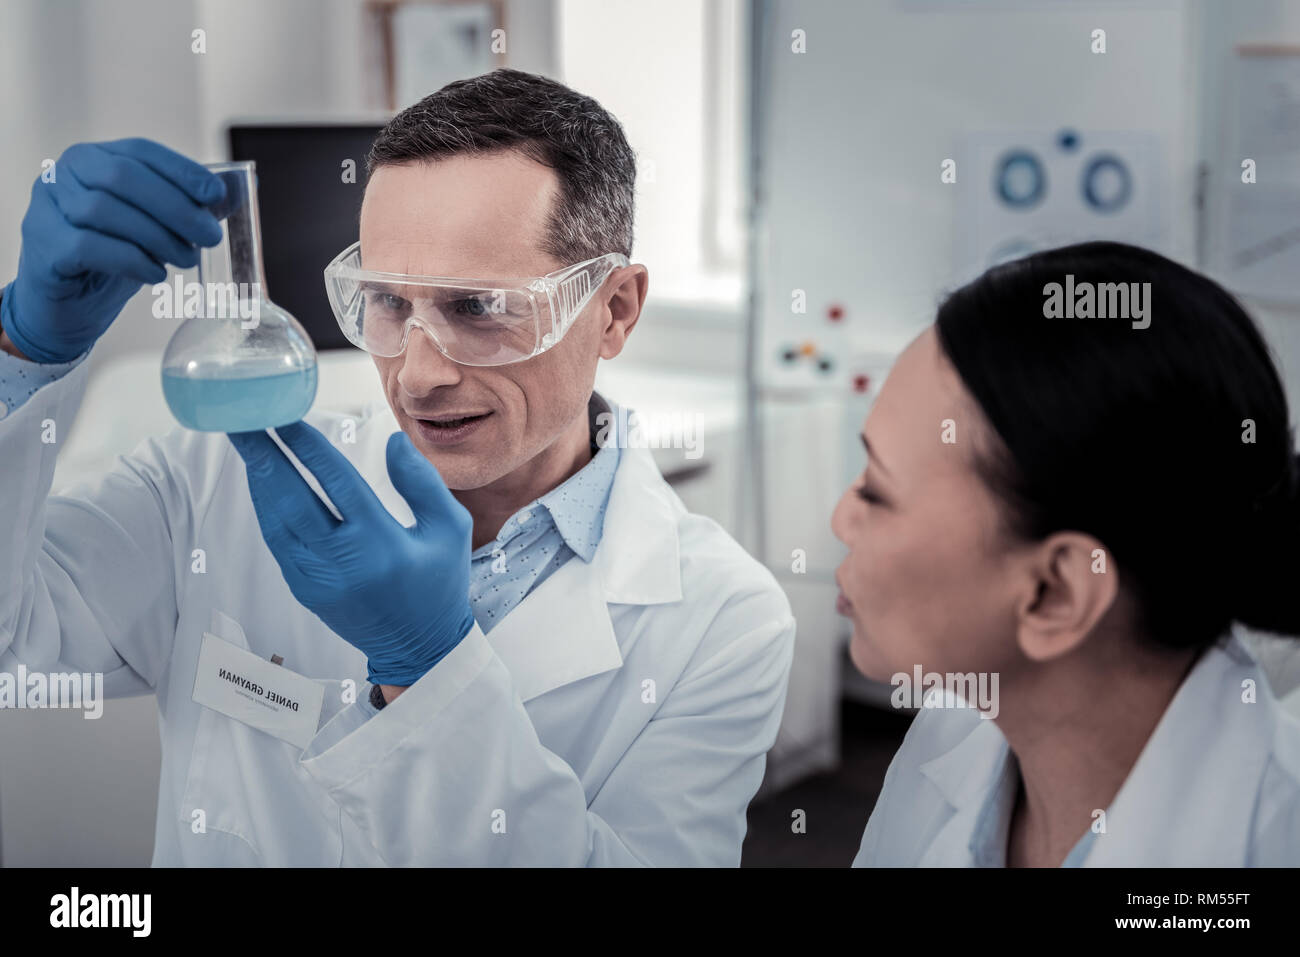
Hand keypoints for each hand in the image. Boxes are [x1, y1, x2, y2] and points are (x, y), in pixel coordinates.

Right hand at [1, 138, 225, 363]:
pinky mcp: (44, 245)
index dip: (182, 171)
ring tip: (186, 259)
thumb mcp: (156, 227)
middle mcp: (64, 174)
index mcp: (95, 159)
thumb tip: (246, 186)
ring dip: (157, 237)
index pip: (141, 152)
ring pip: (105, 210)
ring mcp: (47, 207)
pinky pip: (89, 246)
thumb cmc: (114, 257)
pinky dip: (131, 260)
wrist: (68, 305)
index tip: (216, 196)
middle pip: (124, 177)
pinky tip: (155, 274)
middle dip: (176, 208)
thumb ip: (192, 205)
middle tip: (210, 237)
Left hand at [228, 421, 475, 686]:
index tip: (287, 417)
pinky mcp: (305, 590)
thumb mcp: (450, 528)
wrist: (420, 649)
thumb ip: (422, 482)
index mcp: (382, 543)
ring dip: (260, 480)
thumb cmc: (440, 583)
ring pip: (277, 521)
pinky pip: (278, 541)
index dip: (307, 446)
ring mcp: (318, 579)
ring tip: (249, 444)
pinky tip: (265, 484)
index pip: (336, 481)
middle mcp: (344, 562)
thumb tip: (391, 441)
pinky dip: (267, 508)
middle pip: (293, 498)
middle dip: (265, 456)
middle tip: (245, 421)